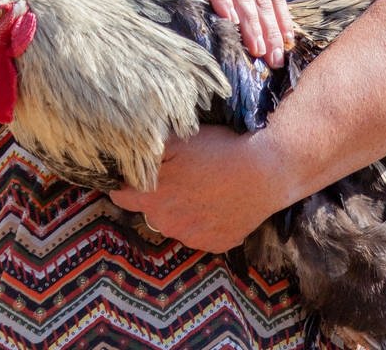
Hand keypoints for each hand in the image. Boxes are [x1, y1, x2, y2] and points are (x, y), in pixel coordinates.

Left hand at [107, 126, 291, 251]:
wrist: (265, 172)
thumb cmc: (219, 151)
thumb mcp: (178, 141)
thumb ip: (147, 151)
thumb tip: (127, 154)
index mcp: (152, 197)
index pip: (121, 196)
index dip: (126, 184)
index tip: (136, 176)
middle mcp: (167, 223)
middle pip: (150, 210)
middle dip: (159, 196)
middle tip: (181, 177)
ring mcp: (192, 237)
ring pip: (175, 223)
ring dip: (182, 210)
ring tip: (203, 189)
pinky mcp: (215, 244)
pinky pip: (201, 235)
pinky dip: (205, 223)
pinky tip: (218, 204)